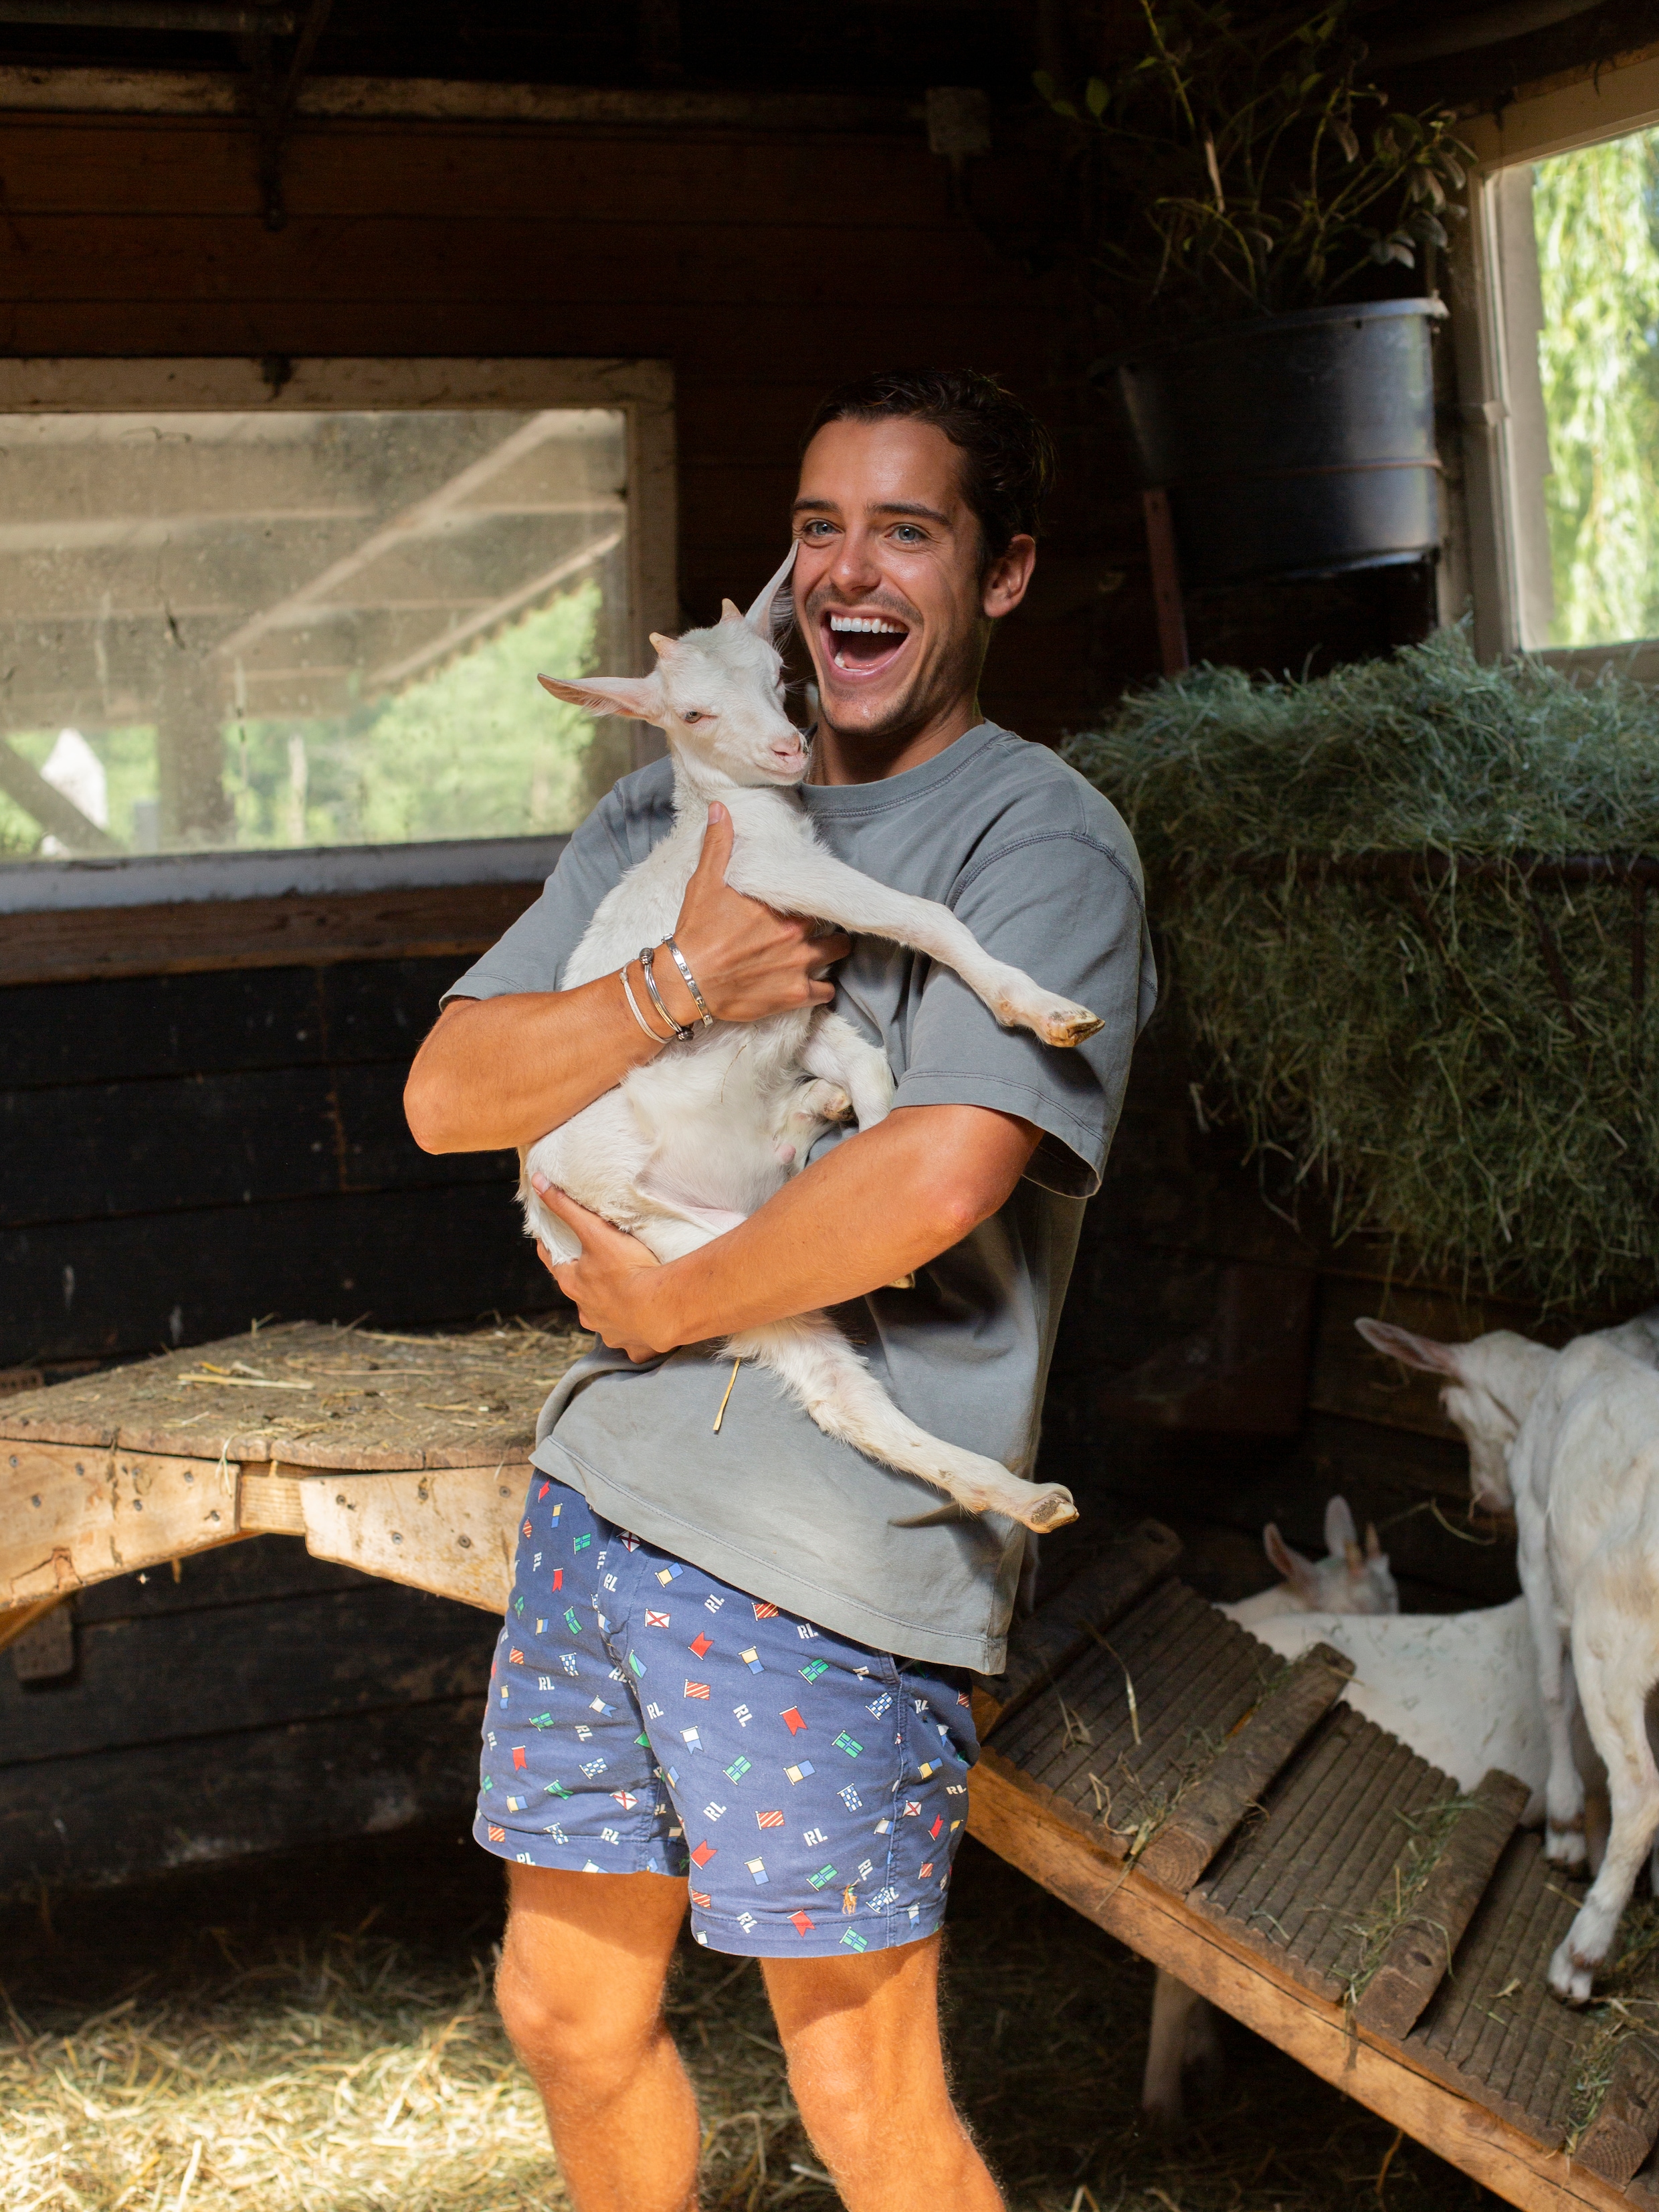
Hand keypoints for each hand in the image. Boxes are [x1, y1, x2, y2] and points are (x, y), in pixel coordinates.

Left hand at [533, 1176, 671, 1361]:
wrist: (660, 1310)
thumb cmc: (627, 1271)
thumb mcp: (596, 1233)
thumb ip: (567, 1207)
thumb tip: (537, 1182)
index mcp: (574, 1285)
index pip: (554, 1264)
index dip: (553, 1251)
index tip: (553, 1242)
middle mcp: (586, 1312)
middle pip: (581, 1295)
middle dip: (588, 1285)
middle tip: (602, 1270)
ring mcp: (609, 1332)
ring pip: (604, 1320)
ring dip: (611, 1310)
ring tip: (629, 1298)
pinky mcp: (632, 1347)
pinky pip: (631, 1342)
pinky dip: (635, 1334)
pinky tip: (646, 1327)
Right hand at [660, 802, 850, 1025]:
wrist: (687, 981)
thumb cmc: (697, 931)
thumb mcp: (705, 882)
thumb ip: (719, 845)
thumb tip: (721, 808)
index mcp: (779, 902)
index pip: (814, 891)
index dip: (814, 893)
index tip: (809, 895)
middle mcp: (796, 932)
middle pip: (830, 920)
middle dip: (825, 920)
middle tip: (818, 922)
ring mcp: (799, 964)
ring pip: (837, 951)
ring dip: (833, 949)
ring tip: (826, 948)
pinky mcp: (796, 994)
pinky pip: (826, 992)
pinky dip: (823, 988)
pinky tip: (816, 984)